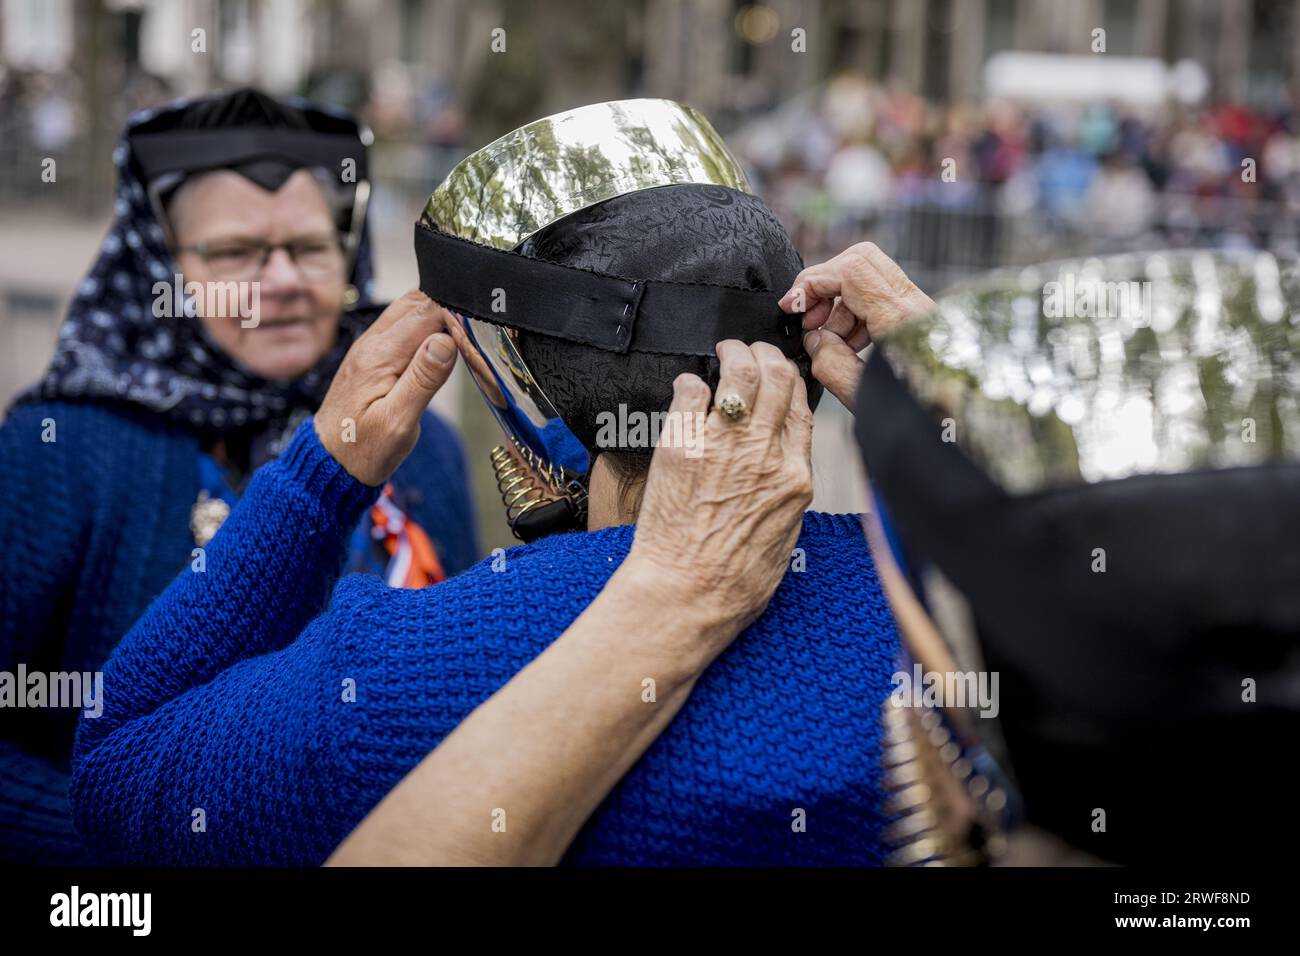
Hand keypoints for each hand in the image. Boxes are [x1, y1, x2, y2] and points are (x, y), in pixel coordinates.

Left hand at [315, 290, 457, 485]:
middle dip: (448, 310)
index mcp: (380, 355)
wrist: (330, 462)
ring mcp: (370, 347)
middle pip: (417, 303)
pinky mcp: (373, 356)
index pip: (426, 313)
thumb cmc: (363, 449)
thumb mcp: (399, 422)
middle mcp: (372, 343)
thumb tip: (445, 341)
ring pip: (410, 311)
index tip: (477, 333)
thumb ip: (423, 380)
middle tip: (474, 335)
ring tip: (461, 341)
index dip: (456, 316)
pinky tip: (439, 350)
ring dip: (437, 318)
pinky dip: (425, 330)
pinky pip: (402, 328)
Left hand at [623, 340, 813, 666]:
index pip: (802, 408)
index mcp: (794, 478)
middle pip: (776, 378)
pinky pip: (691, 391)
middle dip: (765, 354)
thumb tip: (779, 471)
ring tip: (724, 351)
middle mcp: (764, 454)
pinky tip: (690, 384)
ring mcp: (723, 444)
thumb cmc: (732, 582)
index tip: (781, 373)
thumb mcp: (783, 536)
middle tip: (750, 350)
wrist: (687, 594)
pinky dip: (691, 381)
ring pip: (740, 373)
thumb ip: (784, 493)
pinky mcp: (683, 444)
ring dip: (733, 353)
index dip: (791, 381)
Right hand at [777, 241, 933, 408]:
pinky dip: (860, 313)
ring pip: (872, 277)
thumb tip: (815, 340)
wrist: (969, 436)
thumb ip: (832, 366)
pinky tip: (852, 345)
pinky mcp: (926, 322)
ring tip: (831, 342)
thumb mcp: (867, 403)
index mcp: (902, 323)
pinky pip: (886, 299)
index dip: (811, 284)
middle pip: (861, 261)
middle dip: (825, 285)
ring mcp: (925, 312)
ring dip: (841, 303)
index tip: (790, 307)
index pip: (850, 271)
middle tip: (810, 321)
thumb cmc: (926, 423)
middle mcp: (918, 308)